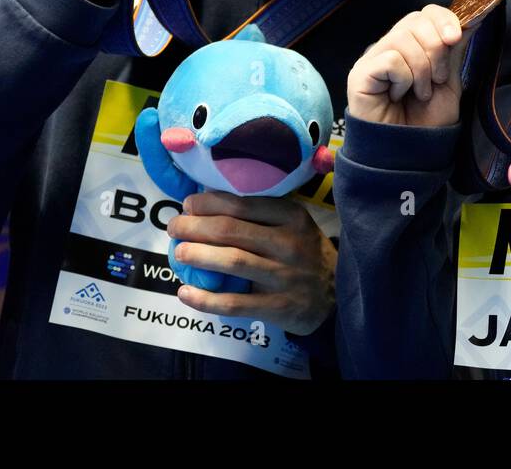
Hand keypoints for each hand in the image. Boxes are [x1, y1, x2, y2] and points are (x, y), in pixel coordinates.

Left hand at [167, 191, 335, 335]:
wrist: (336, 295)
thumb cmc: (304, 252)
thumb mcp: (294, 225)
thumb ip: (260, 215)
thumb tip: (204, 204)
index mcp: (291, 217)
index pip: (242, 204)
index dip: (208, 203)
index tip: (188, 205)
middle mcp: (289, 243)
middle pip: (231, 230)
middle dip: (194, 226)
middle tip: (174, 227)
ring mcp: (284, 276)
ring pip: (232, 262)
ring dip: (198, 256)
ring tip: (178, 253)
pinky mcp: (278, 307)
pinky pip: (234, 304)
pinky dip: (205, 300)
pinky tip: (185, 293)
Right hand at [346, 4, 474, 127]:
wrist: (411, 153)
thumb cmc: (427, 121)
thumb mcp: (449, 81)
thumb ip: (454, 50)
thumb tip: (471, 17)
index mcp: (411, 46)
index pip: (425, 14)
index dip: (443, 19)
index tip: (456, 38)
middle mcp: (390, 47)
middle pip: (415, 20)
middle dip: (436, 49)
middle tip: (437, 79)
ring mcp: (373, 59)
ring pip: (403, 38)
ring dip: (421, 70)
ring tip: (419, 93)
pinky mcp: (360, 73)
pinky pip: (390, 59)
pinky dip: (403, 80)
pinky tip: (398, 96)